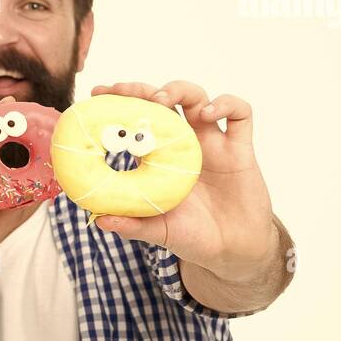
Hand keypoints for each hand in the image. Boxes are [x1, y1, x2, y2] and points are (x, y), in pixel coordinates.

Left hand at [89, 80, 277, 282]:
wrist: (234, 250)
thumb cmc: (194, 237)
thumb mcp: (159, 231)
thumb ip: (132, 225)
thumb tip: (99, 220)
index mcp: (161, 157)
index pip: (138, 120)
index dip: (120, 103)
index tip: (98, 93)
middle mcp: (185, 143)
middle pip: (164, 101)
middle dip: (143, 89)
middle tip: (123, 91)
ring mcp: (213, 143)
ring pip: (199, 98)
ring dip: (179, 90)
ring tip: (162, 99)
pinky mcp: (241, 149)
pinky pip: (241, 114)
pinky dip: (227, 104)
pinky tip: (209, 114)